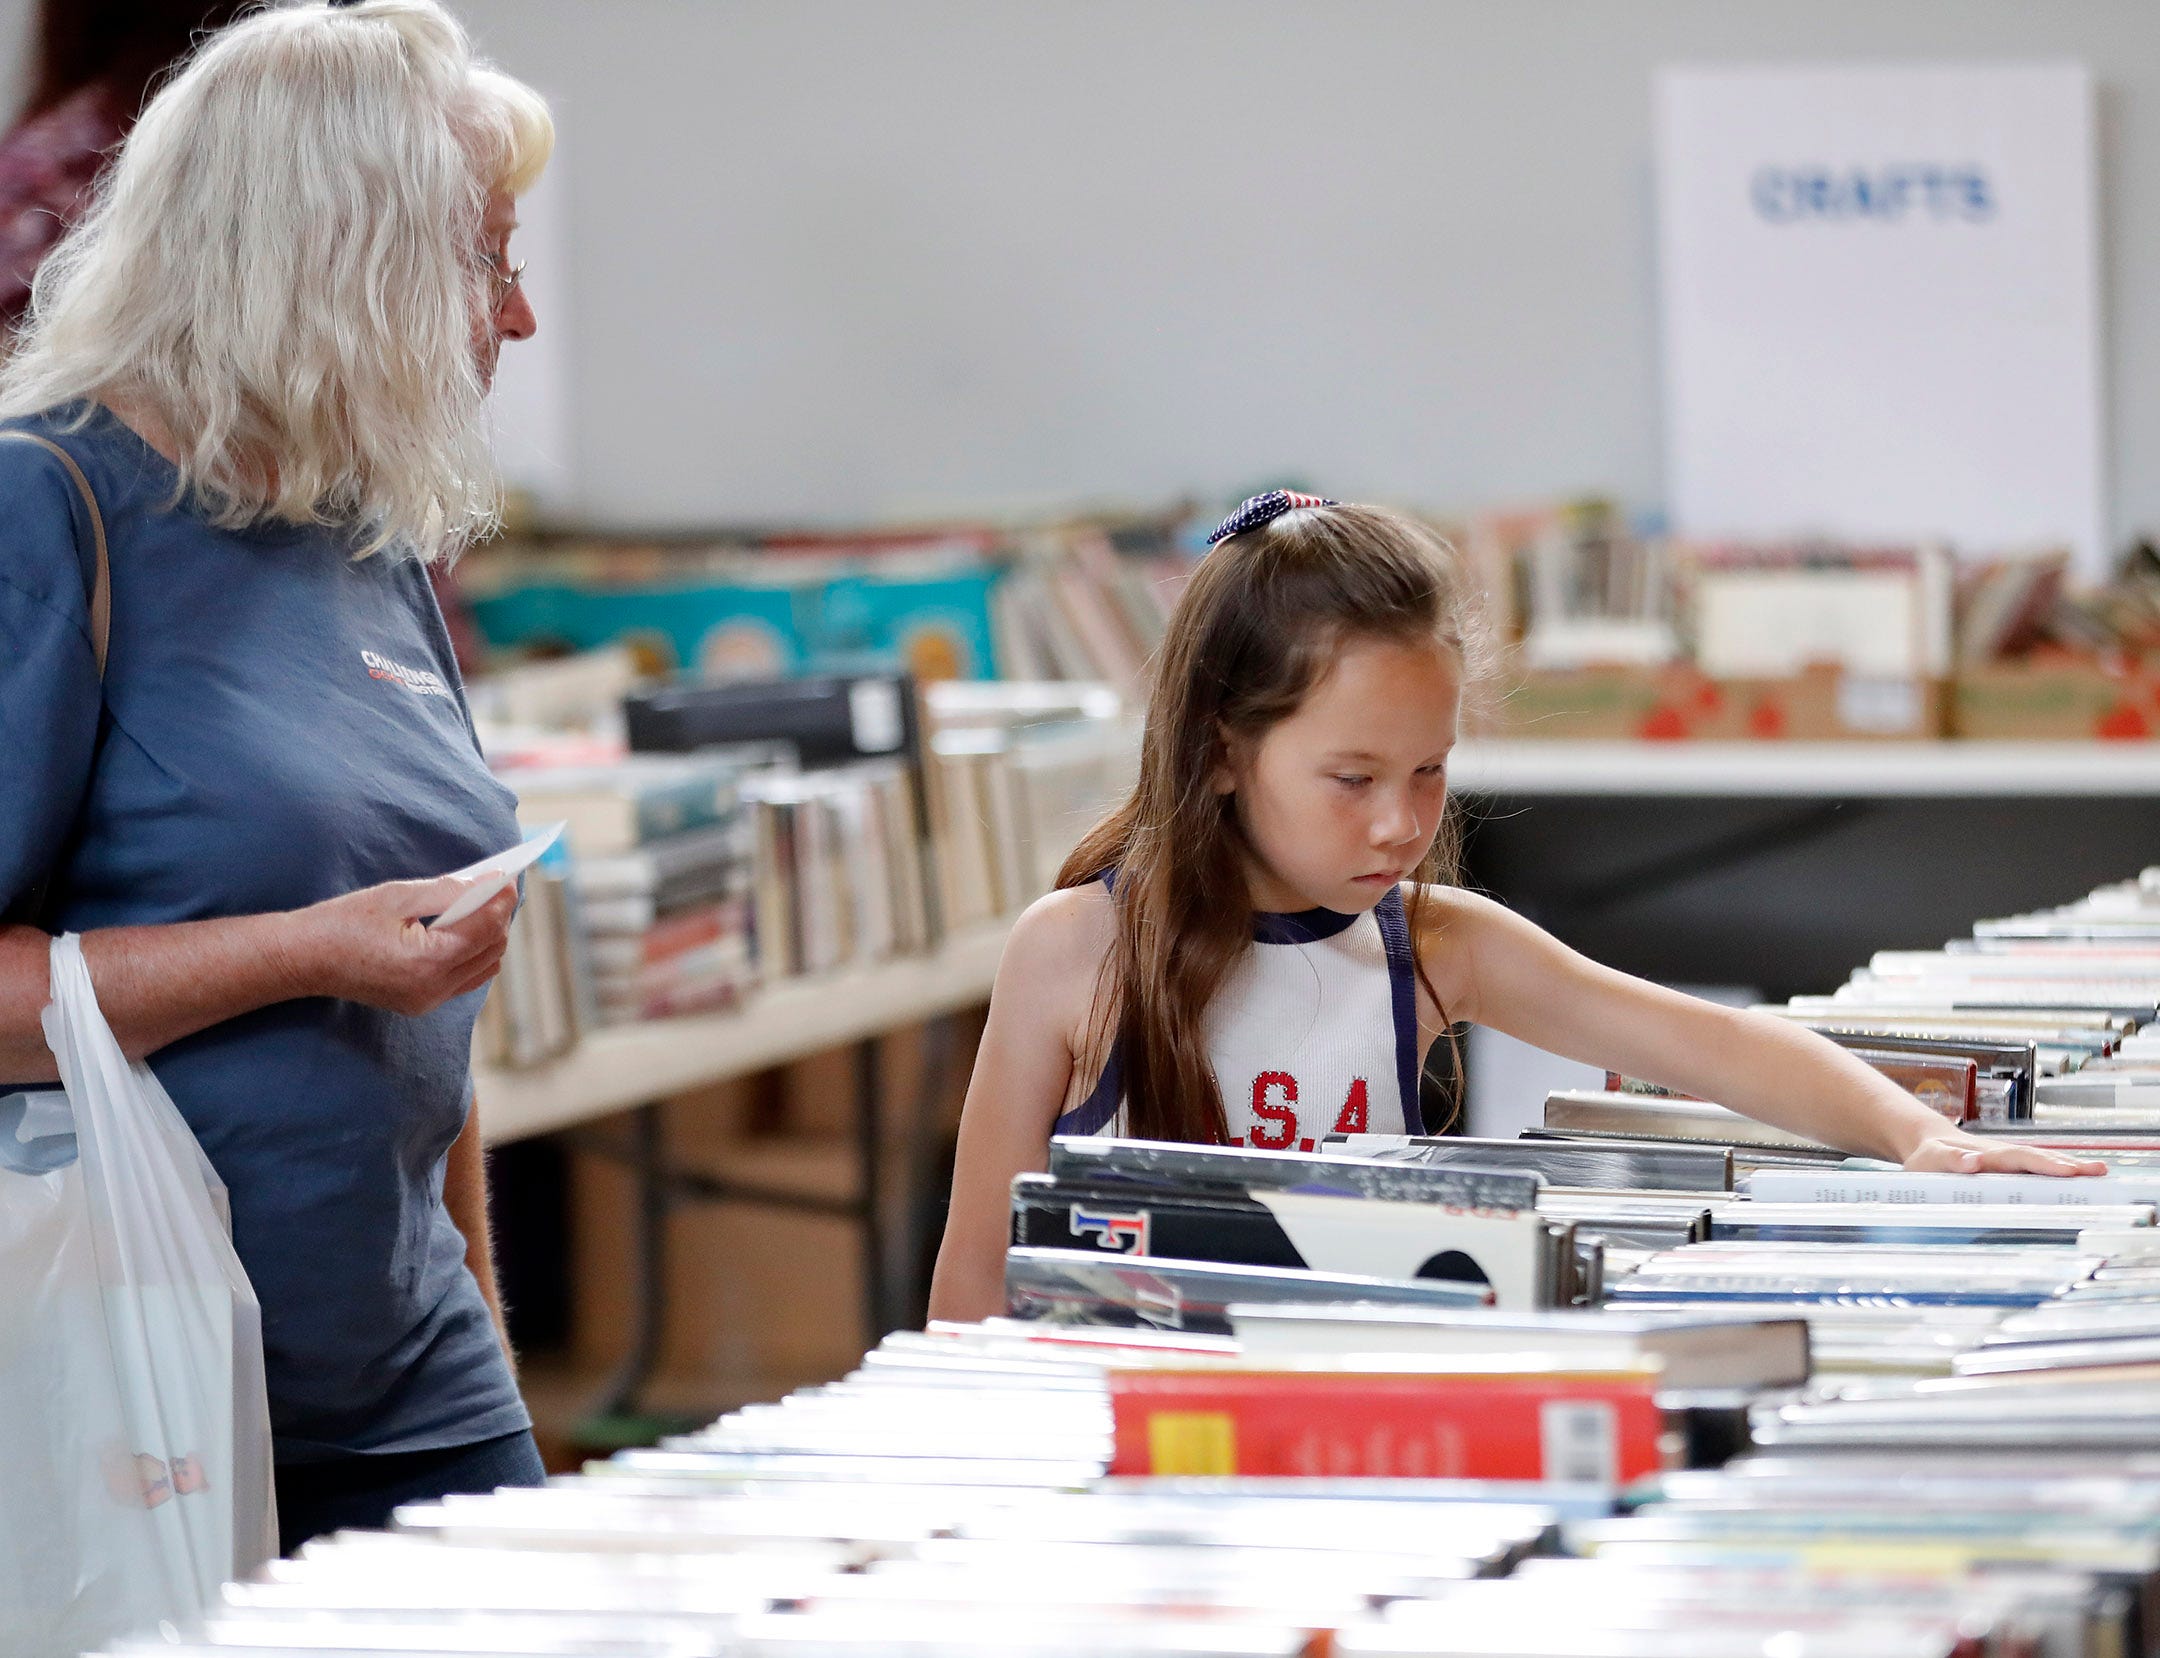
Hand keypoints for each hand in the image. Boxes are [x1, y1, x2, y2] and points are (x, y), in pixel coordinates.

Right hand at [279, 875, 518, 1016]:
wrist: (302, 960)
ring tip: (478, 905)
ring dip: (488, 935)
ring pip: (484, 966)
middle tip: (494, 886)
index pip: (485, 928)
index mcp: (427, 962)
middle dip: (497, 915)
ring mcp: (427, 1001)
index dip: (500, 898)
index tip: (508, 875)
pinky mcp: (421, 1004)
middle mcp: (433, 989)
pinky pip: (465, 979)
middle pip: (492, 948)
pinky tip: (461, 929)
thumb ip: (448, 891)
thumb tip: (487, 883)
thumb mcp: (397, 896)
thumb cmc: (343, 922)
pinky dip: (472, 953)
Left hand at [1902, 1129, 2106, 1178]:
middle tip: (2096, 1172)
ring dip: (2069, 1166)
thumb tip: (1973, 1161)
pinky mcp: (2009, 1167)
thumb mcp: (1931, 1159)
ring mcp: (2008, 1159)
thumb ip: (1949, 1160)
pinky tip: (2080, 1176)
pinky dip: (2060, 1170)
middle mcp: (2001, 1154)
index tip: (2066, 1171)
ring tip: (2099, 1172)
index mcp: (1985, 1154)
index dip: (2042, 1165)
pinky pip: (2038, 1168)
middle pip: (2038, 1158)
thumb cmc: (1929, 1156)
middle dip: (2066, 1165)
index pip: (2018, 1159)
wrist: (1927, 1144)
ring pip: (2042, 1161)